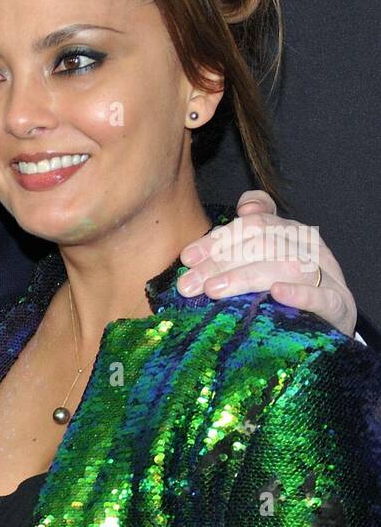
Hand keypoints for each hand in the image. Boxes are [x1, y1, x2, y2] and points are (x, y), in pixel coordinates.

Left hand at [177, 189, 357, 336]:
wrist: (334, 320)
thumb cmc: (293, 287)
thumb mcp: (269, 258)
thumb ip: (251, 233)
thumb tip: (244, 206)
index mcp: (292, 232)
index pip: (254, 225)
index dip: (219, 239)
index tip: (187, 258)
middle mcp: (310, 248)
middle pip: (263, 245)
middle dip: (219, 263)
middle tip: (188, 284)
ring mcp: (327, 275)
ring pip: (286, 267)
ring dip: (246, 277)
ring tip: (214, 290)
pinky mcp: (339, 306)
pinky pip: (321, 297)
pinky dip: (300, 294)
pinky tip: (277, 293)